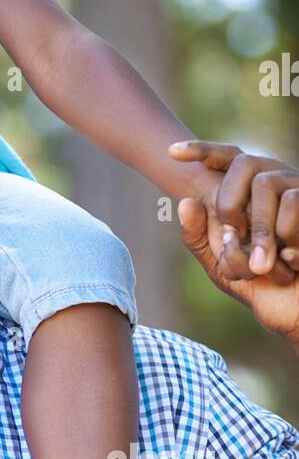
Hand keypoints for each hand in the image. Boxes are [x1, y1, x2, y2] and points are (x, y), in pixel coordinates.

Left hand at [169, 140, 298, 280]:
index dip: (202, 150)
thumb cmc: (258, 284)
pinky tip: (290, 261)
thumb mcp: (219, 262)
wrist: (297, 308)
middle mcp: (277, 181)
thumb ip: (197, 236)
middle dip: (229, 201)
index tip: (171, 154)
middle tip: (233, 234)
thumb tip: (185, 202)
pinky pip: (293, 203)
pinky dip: (286, 237)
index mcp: (250, 192)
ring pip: (267, 185)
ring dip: (259, 230)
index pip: (227, 157)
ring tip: (262, 265)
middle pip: (245, 163)